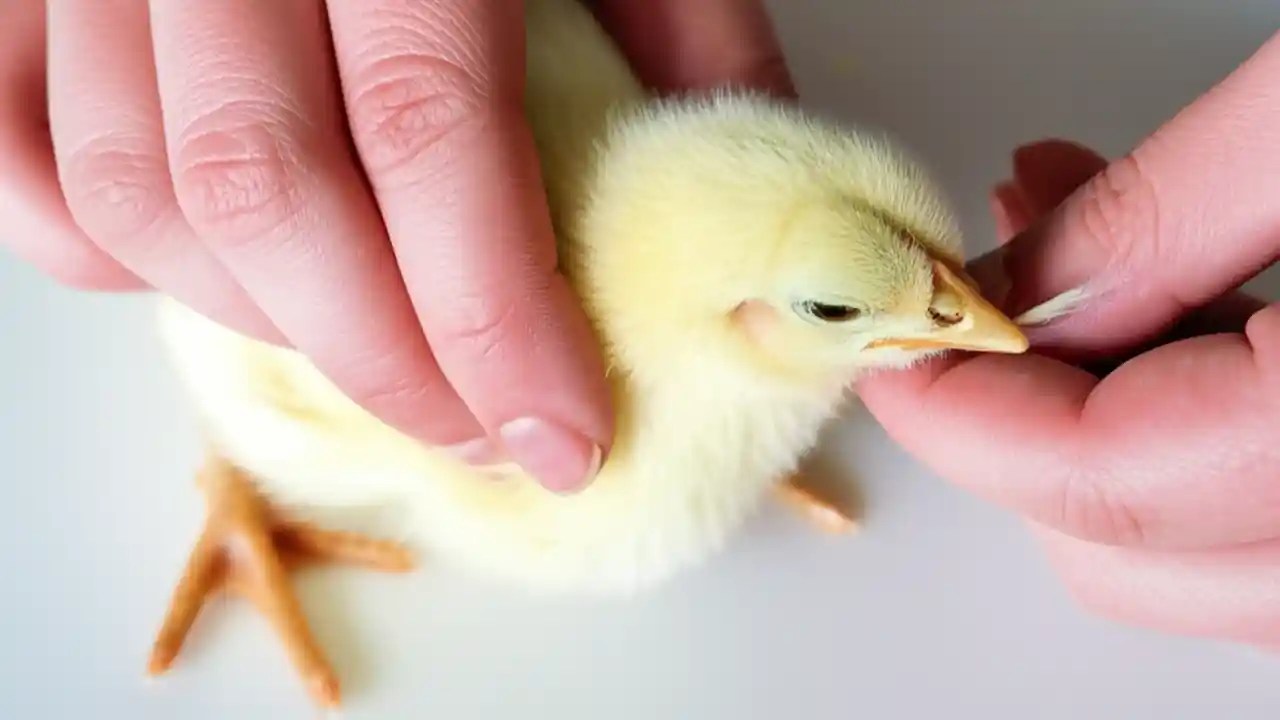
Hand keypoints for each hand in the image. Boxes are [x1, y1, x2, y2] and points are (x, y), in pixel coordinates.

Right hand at [0, 1, 790, 492]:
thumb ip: (690, 45)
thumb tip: (738, 228)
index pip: (430, 132)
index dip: (496, 320)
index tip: (563, 436)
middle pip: (267, 193)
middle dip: (387, 363)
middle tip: (483, 430)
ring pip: (137, 193)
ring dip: (269, 324)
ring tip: (381, 357)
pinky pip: (30, 161)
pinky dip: (119, 254)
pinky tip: (233, 274)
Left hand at [858, 31, 1279, 646]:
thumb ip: (1161, 213)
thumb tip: (1008, 280)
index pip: (1103, 475)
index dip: (963, 402)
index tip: (888, 338)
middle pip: (1124, 540)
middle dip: (1018, 416)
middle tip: (985, 293)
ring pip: (1182, 542)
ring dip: (1097, 408)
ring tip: (1087, 261)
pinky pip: (1249, 508)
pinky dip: (1186, 414)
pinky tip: (1180, 302)